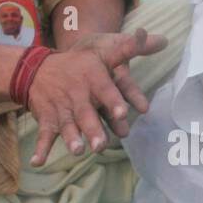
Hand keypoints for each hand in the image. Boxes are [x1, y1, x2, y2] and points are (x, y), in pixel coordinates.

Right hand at [27, 28, 166, 166]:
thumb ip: (132, 50)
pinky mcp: (47, 118)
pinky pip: (44, 134)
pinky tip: (38, 162)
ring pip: (67, 125)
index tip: (122, 112)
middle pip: (86, 113)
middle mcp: (77, 94)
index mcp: (92, 78)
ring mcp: (61, 108)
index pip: (105, 89)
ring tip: (78, 150)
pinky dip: (40, 148)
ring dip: (71, 138)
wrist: (37, 69)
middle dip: (93, 129)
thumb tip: (164, 40)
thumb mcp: (104, 53)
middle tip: (101, 144)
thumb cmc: (80, 64)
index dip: (113, 100)